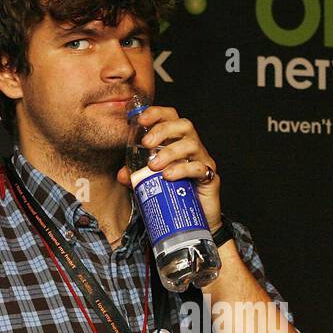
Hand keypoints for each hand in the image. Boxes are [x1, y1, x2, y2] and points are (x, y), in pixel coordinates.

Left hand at [115, 104, 221, 229]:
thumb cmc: (173, 194)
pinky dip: (182, 169)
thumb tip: (122, 174)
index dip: (157, 113)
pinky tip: (168, 177)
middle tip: (146, 144)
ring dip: (170, 152)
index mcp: (177, 141)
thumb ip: (136, 176)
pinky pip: (199, 167)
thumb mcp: (150, 182)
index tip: (140, 120)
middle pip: (184, 125)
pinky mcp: (210, 177)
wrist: (195, 220)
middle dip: (163, 130)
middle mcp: (192, 146)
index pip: (171, 117)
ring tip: (154, 166)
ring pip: (191, 144)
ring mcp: (203, 160)